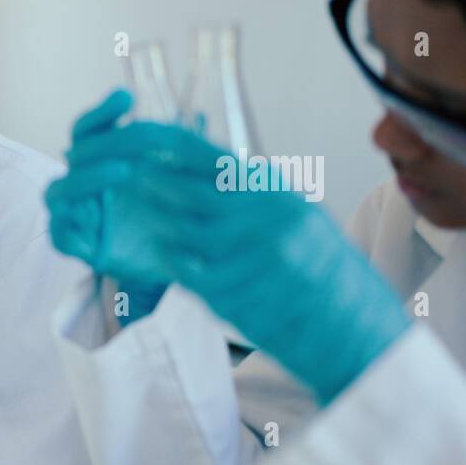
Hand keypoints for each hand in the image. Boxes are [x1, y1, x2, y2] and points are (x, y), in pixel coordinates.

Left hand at [46, 98, 409, 401]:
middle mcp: (268, 211)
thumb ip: (243, 194)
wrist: (350, 324)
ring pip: (186, 234)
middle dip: (148, 189)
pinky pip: (191, 274)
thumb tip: (196, 167)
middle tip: (115, 184)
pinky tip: (174, 266)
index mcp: (271, 187)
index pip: (200, 152)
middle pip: (187, 192)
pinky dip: (179, 270)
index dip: (155, 144)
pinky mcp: (244, 288)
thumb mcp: (288, 215)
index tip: (123, 139)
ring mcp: (257, 250)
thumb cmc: (315, 269)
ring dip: (163, 234)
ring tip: (149, 231)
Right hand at [47, 91, 176, 311]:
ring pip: (58, 192)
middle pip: (73, 158)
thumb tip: (199, 117)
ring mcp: (82, 216)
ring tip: (122, 172)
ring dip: (82, 180)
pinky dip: (67, 227)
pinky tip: (91, 221)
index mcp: (106, 162)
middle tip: (129, 145)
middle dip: (95, 149)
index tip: (127, 98)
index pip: (90, 131)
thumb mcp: (195, 178)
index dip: (101, 113)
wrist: (196, 260)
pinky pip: (59, 236)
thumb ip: (186, 151)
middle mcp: (89, 185)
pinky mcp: (82, 247)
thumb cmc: (191, 212)